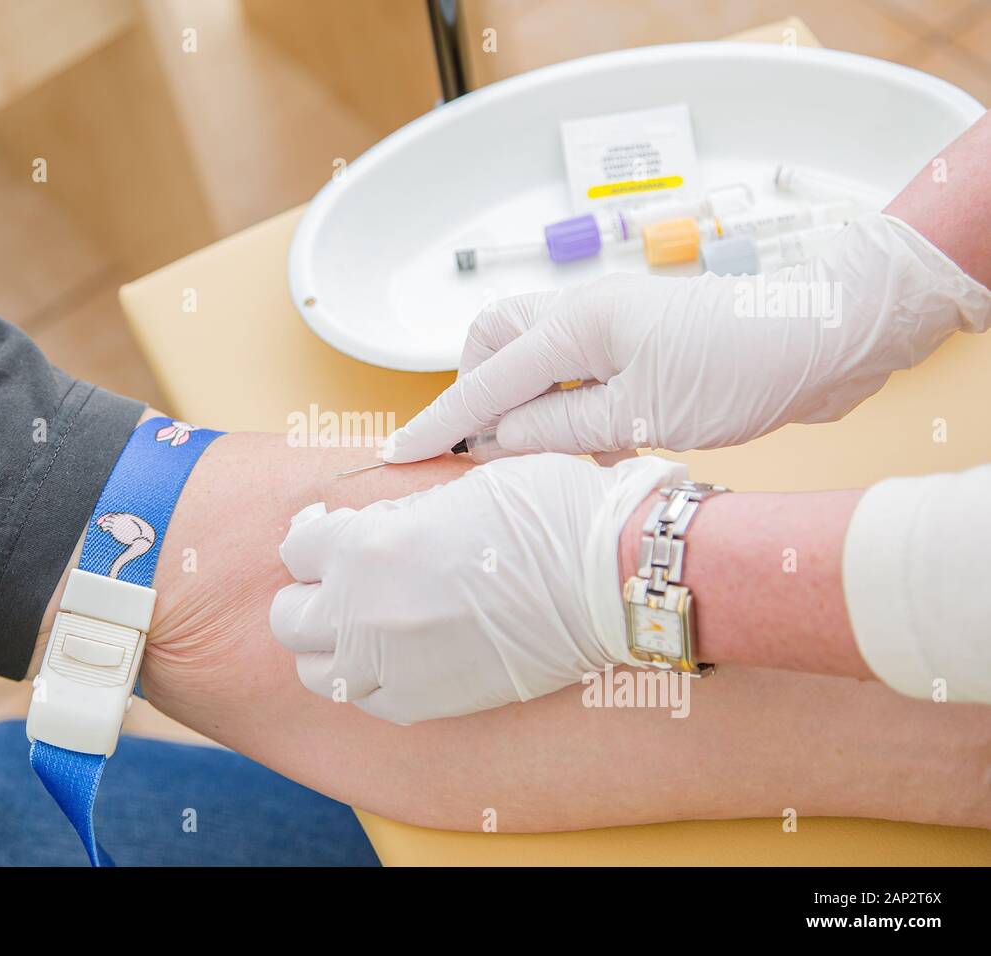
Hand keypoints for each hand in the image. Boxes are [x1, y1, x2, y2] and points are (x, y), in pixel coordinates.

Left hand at [269, 452, 685, 723]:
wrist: (609, 578)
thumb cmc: (547, 513)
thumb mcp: (457, 487)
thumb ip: (397, 510)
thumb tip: (368, 523)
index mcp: (368, 545)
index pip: (297, 547)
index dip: (316, 538)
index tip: (331, 537)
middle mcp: (365, 610)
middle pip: (289, 616)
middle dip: (309, 595)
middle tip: (339, 584)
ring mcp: (392, 664)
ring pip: (315, 669)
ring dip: (329, 645)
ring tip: (362, 627)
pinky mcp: (425, 702)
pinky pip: (367, 700)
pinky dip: (371, 679)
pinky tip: (399, 657)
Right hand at [383, 212, 990, 461]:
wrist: (826, 339)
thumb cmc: (739, 369)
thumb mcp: (640, 412)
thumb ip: (557, 426)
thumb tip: (495, 438)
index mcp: (575, 325)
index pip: (486, 381)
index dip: (441, 423)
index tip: (397, 454)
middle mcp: (583, 315)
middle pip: (496, 342)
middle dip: (481, 389)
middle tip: (495, 444)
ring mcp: (611, 325)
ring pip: (536, 358)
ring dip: (530, 404)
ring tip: (559, 453)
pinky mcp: (638, 345)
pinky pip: (575, 373)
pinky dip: (569, 407)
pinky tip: (598, 443)